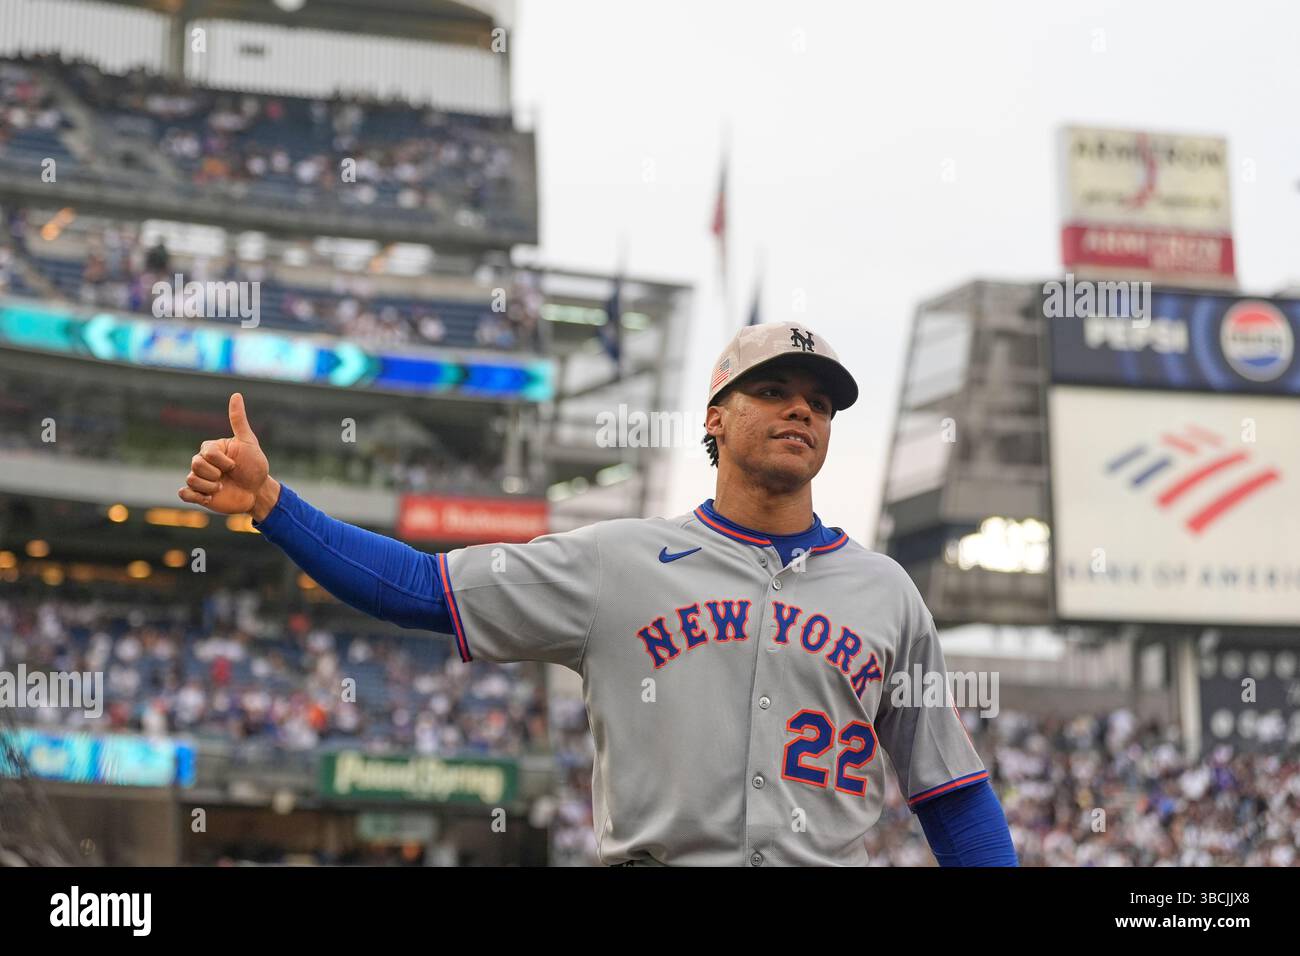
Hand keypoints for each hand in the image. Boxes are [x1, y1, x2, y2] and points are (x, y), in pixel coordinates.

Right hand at [177, 392, 277, 518]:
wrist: (257, 491)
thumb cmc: (255, 466)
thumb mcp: (249, 442)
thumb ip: (238, 420)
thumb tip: (236, 394)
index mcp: (212, 449)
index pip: (206, 452)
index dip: (222, 462)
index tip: (235, 465)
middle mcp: (203, 462)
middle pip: (195, 465)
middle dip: (215, 474)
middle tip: (227, 478)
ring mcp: (200, 478)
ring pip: (191, 480)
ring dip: (210, 487)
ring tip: (222, 489)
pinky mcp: (198, 494)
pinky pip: (183, 494)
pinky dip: (195, 497)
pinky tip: (210, 498)